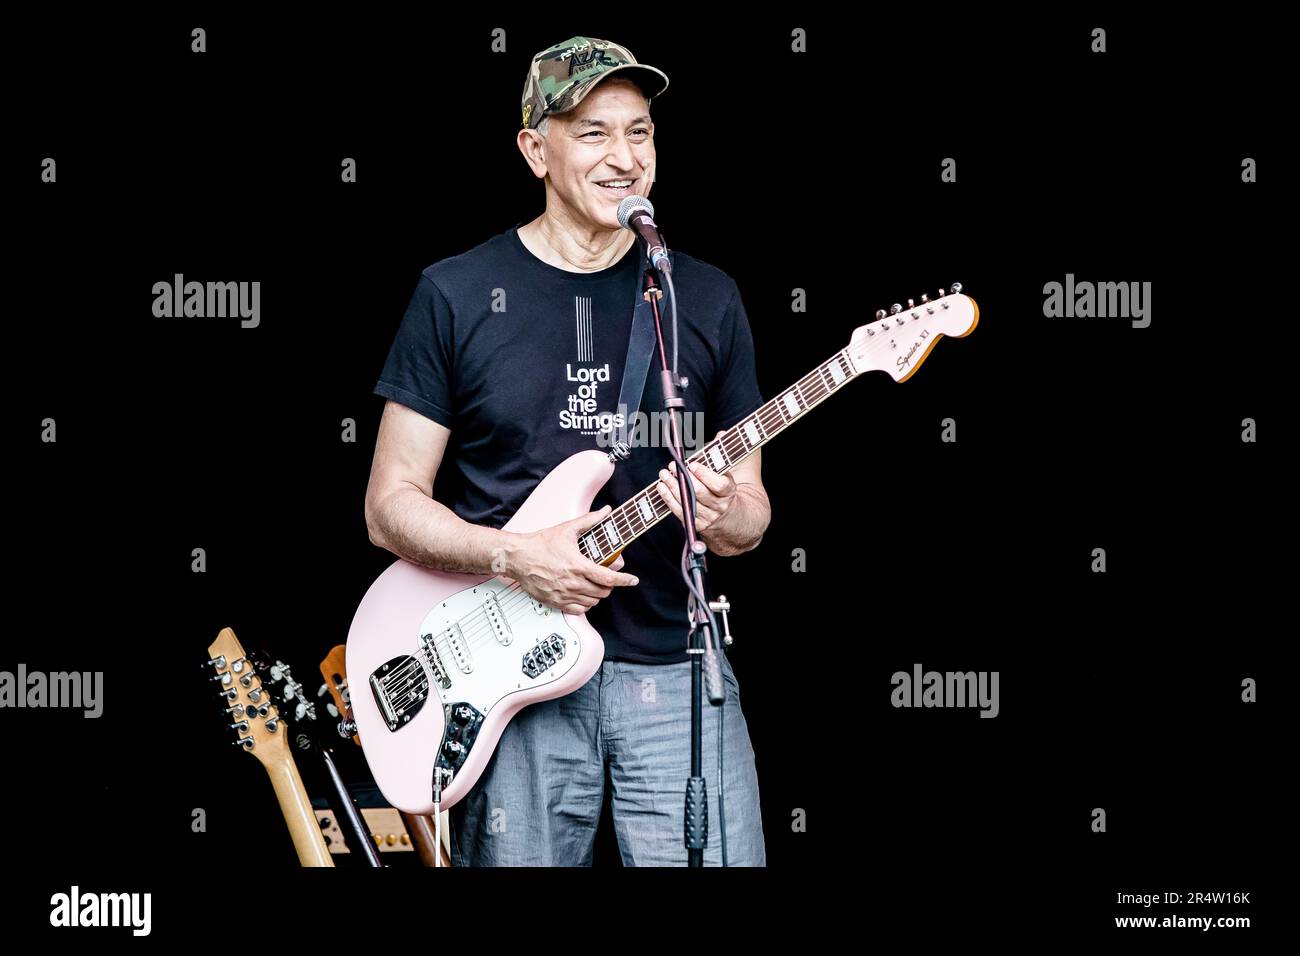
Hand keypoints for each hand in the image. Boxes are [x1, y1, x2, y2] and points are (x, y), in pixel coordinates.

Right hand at [505, 506, 638, 614]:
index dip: (625, 580)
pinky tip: (584, 596)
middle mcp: (572, 582)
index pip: (609, 578)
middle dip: (610, 586)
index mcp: (578, 565)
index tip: (632, 580)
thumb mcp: (567, 529)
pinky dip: (585, 605)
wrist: (517, 557)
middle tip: (608, 579)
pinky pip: (578, 610)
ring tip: (596, 586)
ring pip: (592, 602)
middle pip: (603, 592)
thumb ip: (590, 520)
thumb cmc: (539, 544)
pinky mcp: (555, 602)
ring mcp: (563, 594)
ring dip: (598, 595)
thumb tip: (605, 511)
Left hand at [654, 432, 737, 536]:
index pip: (720, 485)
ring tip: (664, 474)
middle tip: (673, 466)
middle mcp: (720, 506)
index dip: (706, 475)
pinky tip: (662, 487)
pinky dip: (669, 499)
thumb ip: (726, 452)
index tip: (693, 464)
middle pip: (701, 494)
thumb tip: (721, 434)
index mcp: (730, 492)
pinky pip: (681, 512)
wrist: (736, 519)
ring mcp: (708, 517)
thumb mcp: (735, 471)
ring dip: (673, 488)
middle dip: (685, 479)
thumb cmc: (730, 489)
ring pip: (688, 503)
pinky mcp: (697, 524)